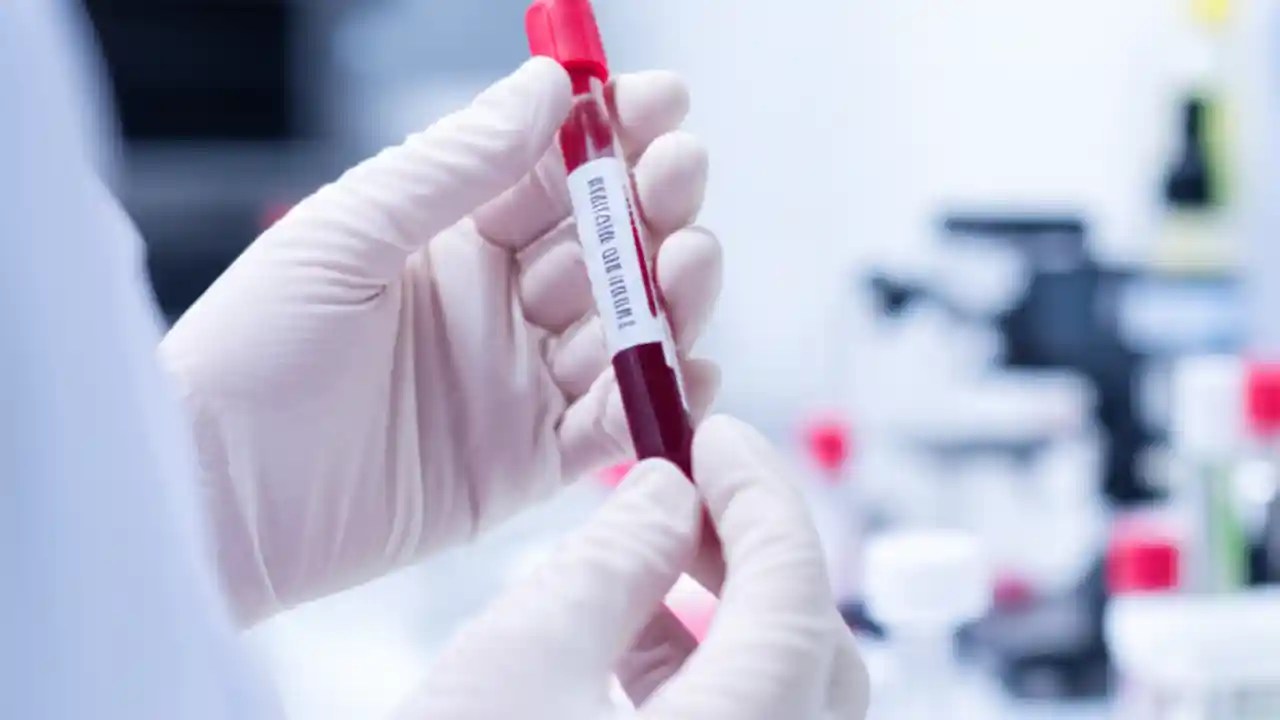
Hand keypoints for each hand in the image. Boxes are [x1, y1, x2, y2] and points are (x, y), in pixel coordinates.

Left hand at [159, 58, 721, 624]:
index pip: (553, 176)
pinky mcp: (528, 463)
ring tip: (691, 258)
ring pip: (624, 330)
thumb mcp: (349, 233)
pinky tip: (691, 361)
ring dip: (670, 293)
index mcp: (452, 240)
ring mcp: (518, 383)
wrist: (212, 494)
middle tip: (682, 175)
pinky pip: (611, 424)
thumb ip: (456, 165)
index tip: (662, 99)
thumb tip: (546, 84)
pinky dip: (657, 396)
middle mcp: (497, 307)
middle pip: (605, 249)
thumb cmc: (253, 347)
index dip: (611, 134)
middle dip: (652, 206)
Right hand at [393, 416, 867, 719]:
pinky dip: (703, 682)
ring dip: (728, 619)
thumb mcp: (519, 660)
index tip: (716, 437)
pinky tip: (629, 650)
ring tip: (648, 564)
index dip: (763, 498)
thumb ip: (613, 561)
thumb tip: (666, 495)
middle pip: (811, 654)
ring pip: (782, 701)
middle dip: (752, 555)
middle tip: (687, 492)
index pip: (797, 598)